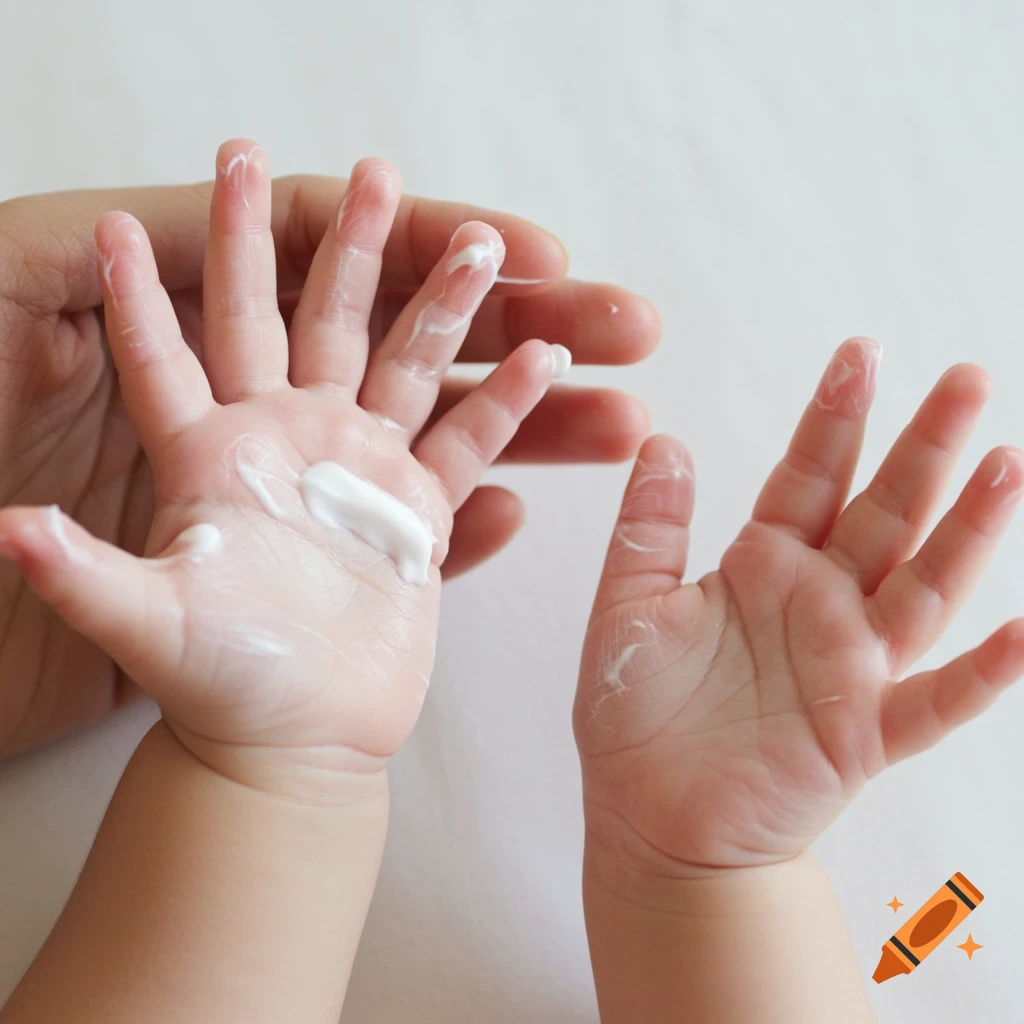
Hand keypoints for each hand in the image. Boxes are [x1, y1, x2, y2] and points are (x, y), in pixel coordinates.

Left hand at [0, 148, 656, 756]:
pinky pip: (467, 444)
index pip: (180, 346)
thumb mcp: (144, 625)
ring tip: (479, 246)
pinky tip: (543, 365)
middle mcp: (292, 440)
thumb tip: (9, 532)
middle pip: (319, 320)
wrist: (298, 736)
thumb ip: (89, 576)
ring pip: (408, 365)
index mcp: (218, 450)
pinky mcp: (416, 512)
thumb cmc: (217, 683)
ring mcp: (361, 469)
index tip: (143, 213)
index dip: (157, 284)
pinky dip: (506, 408)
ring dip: (443, 306)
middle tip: (375, 172)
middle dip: (344, 244)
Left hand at [575, 338, 1023, 877]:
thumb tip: (663, 441)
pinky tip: (1022, 631)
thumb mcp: (629, 607)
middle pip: (883, 512)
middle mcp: (818, 604)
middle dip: (924, 447)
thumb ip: (650, 529)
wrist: (649, 820)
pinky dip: (982, 674)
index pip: (809, 476)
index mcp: (761, 566)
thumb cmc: (634, 718)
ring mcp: (849, 667)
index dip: (835, 417)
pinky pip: (934, 702)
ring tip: (1008, 466)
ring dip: (967, 531)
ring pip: (921, 586)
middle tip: (968, 379)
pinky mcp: (864, 736)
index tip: (860, 353)